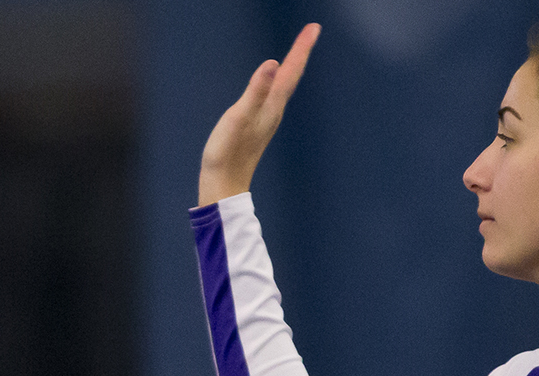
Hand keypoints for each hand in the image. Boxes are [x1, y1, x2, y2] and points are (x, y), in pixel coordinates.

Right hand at [199, 23, 318, 206]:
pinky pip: (275, 95)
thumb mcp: (238, 118)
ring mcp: (267, 119)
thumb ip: (256, 90)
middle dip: (301, 51)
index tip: (314, 27)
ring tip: (299, 50)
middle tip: (311, 31)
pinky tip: (276, 83)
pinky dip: (280, 81)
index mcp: (272, 106)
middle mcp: (274, 110)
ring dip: (293, 65)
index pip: (291, 71)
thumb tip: (273, 63)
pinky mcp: (258, 125)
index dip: (301, 48)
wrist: (224, 186)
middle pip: (292, 75)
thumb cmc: (227, 154)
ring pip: (286, 85)